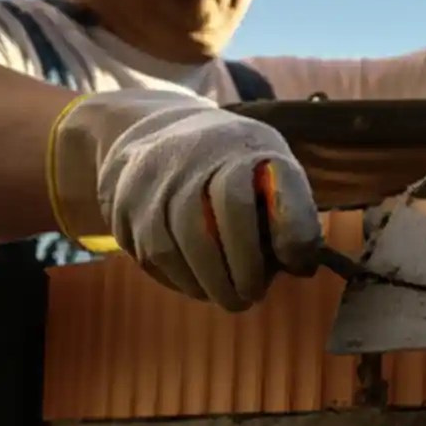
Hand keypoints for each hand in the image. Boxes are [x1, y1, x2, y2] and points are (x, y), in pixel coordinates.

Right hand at [48, 90, 322, 311]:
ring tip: (228, 297)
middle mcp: (200, 153)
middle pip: (225, 215)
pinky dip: (180, 280)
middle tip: (252, 296)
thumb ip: (290, 209)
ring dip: (208, 284)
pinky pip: (151, 256)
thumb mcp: (269, 165)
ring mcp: (155, 177)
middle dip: (244, 268)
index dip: (292, 231)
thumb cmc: (233, 163)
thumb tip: (302, 267)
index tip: (299, 264)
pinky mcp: (123, 202)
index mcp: (248, 145)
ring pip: (177, 246)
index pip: (276, 184)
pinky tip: (198, 284)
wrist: (158, 128)